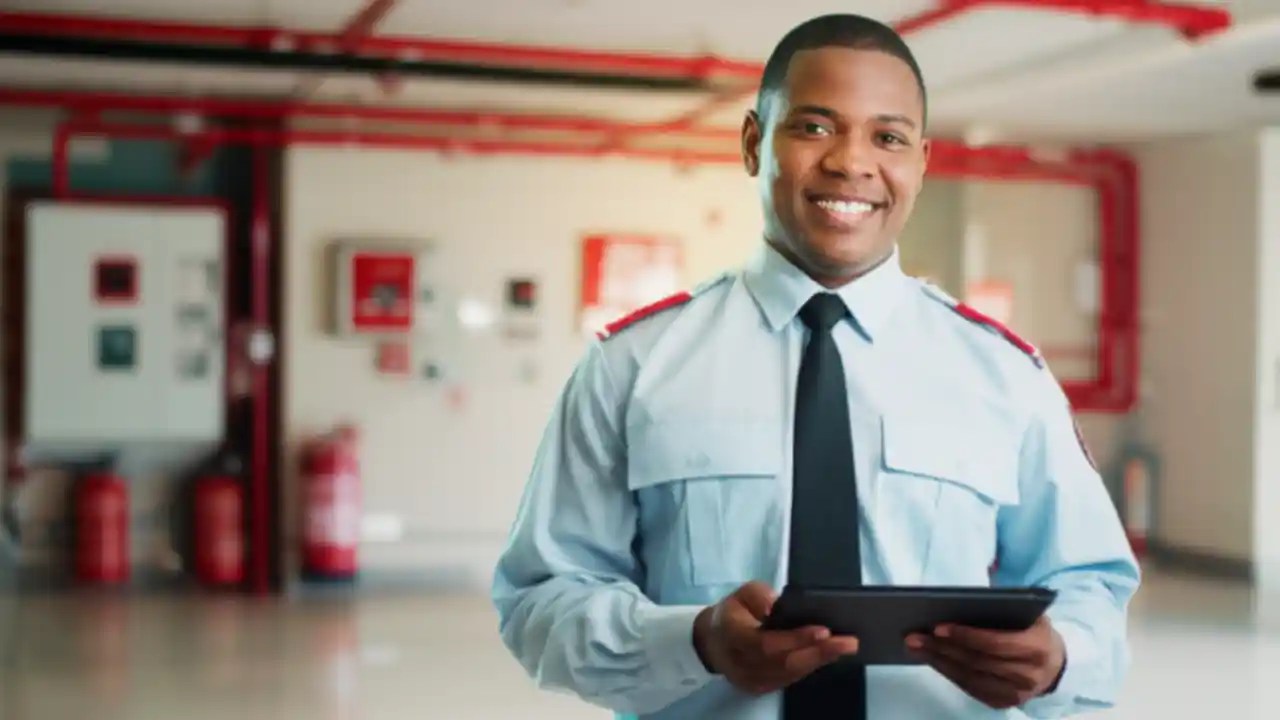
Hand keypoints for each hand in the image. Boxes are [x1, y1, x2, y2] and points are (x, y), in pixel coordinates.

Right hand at [693, 581, 859, 695]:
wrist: (713, 641)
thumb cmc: (733, 613)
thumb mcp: (742, 593)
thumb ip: (759, 596)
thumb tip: (780, 606)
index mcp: (731, 635)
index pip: (766, 643)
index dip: (796, 639)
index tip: (824, 631)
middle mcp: (740, 663)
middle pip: (784, 663)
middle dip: (818, 653)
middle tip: (848, 642)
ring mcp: (750, 680)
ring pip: (790, 673)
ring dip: (820, 660)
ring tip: (845, 647)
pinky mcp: (760, 688)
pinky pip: (790, 678)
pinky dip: (811, 666)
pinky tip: (828, 655)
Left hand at [905, 615, 1065, 709]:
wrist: (1055, 665)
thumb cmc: (1034, 630)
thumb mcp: (1029, 613)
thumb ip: (1004, 605)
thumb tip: (961, 599)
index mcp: (1037, 648)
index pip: (995, 644)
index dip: (965, 636)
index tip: (938, 627)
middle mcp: (1028, 675)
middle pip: (976, 661)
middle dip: (942, 648)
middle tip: (915, 636)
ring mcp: (1016, 694)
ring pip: (970, 677)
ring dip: (939, 661)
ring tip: (916, 646)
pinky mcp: (1004, 703)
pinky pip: (970, 688)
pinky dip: (948, 673)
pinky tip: (932, 659)